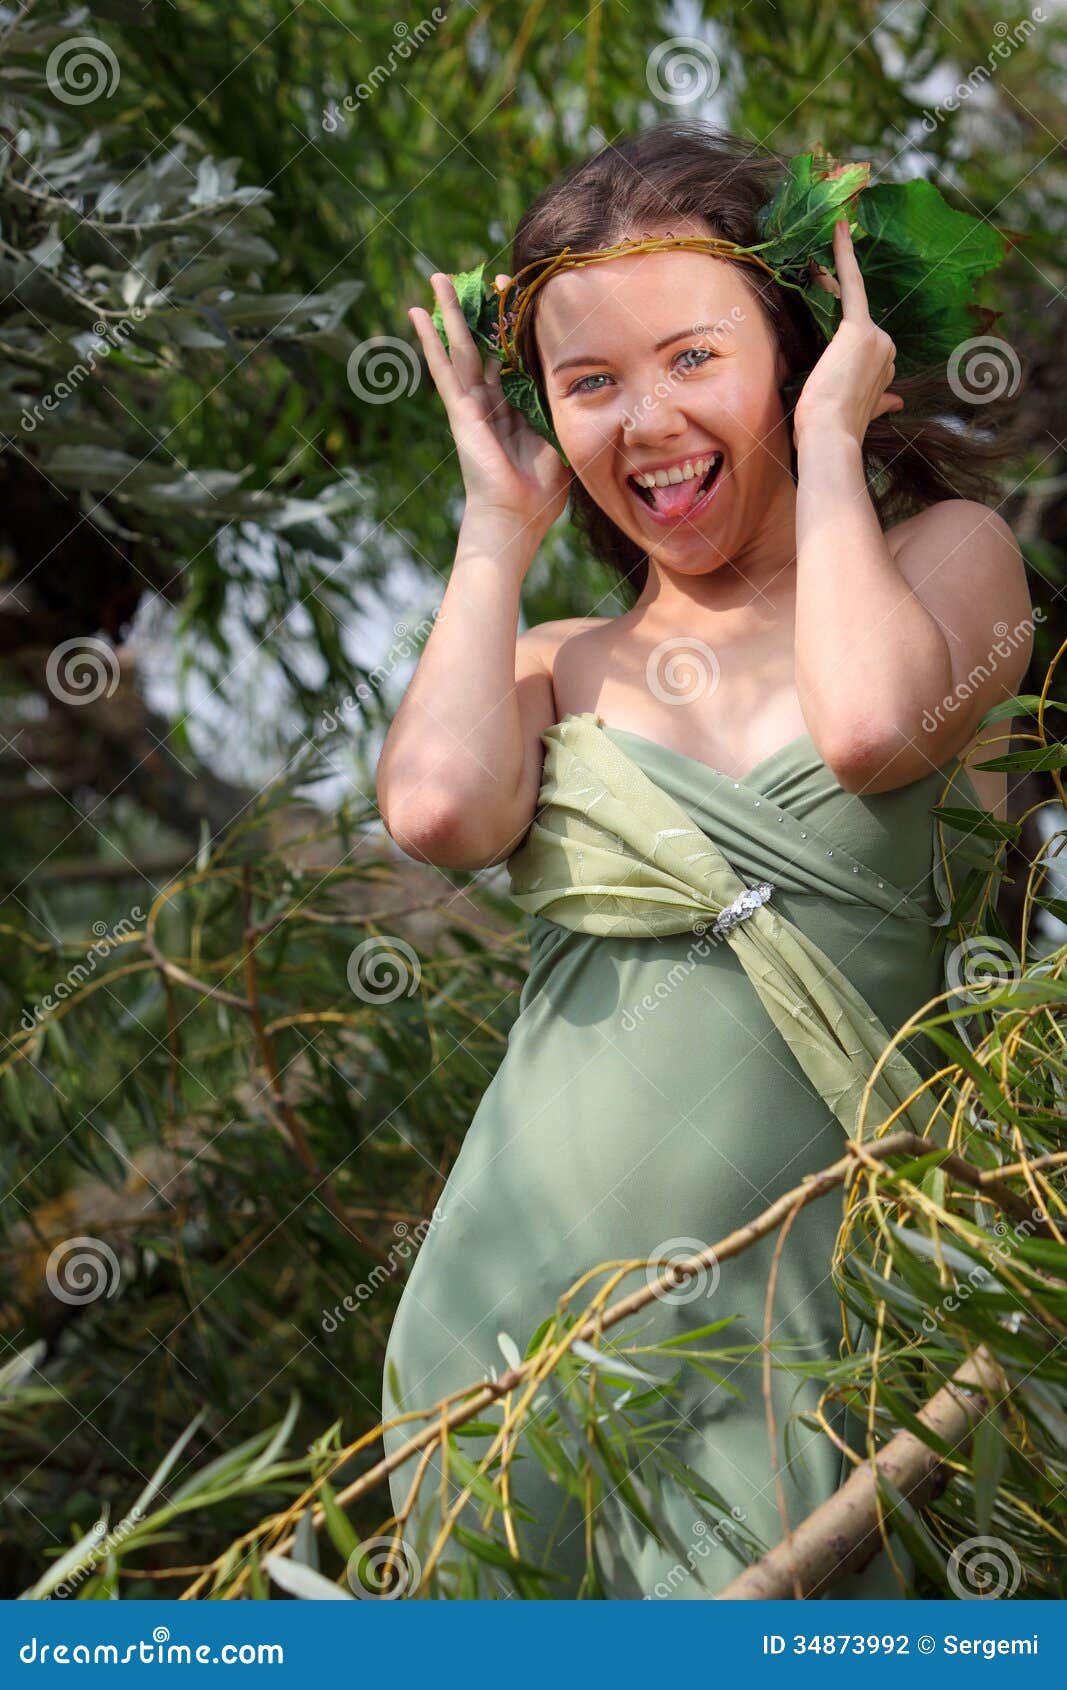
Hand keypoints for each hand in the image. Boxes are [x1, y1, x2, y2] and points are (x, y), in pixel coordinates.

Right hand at [407, 272, 572, 538]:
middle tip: (477, 275)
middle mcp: (491, 401)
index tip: (517, 291)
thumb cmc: (541, 491)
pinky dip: (429, 341)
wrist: (517, 518)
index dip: (514, 325)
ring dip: (450, 313)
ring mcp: (472, 404)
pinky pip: (443, 369)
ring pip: (460, 348)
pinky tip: (417, 314)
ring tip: (438, 277)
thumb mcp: (561, 438)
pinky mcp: (460, 411)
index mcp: (515, 408)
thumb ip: (561, 408)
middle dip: (480, 310)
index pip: (513, 356)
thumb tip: (583, 379)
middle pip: (484, 345)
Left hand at [791, 218, 904, 449]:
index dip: (846, 329)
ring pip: (847, 303)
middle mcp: (887, 348)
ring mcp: (876, 338)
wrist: (830, 437)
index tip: (838, 313)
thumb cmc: (834, 429)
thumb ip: (881, 402)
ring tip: (809, 270)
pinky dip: (844, 255)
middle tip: (807, 285)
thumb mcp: (860, 411)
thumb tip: (897, 402)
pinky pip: (851, 284)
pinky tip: (839, 228)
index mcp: (886, 366)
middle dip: (829, 306)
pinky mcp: (858, 329)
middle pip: (854, 320)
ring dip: (826, 286)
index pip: (864, 340)